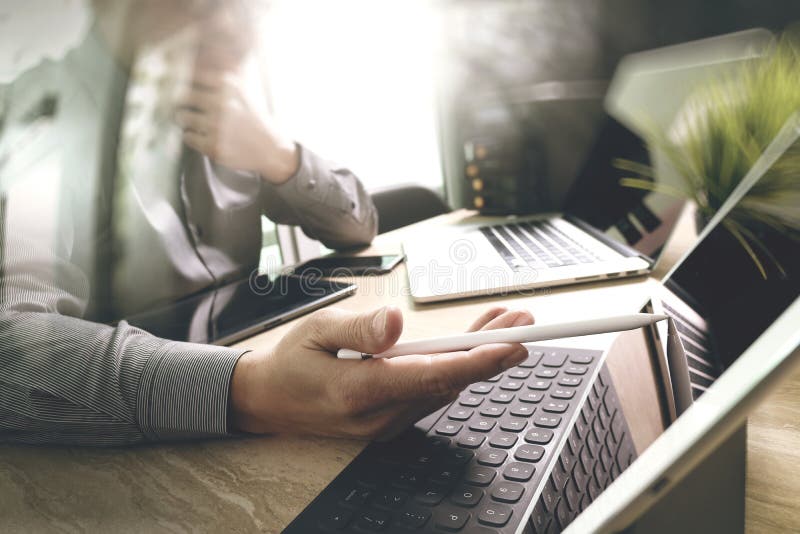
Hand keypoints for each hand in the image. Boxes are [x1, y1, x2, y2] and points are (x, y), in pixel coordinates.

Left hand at [175, 69, 298, 183]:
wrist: (272, 150)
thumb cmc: (254, 120)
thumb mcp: (243, 93)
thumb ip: (219, 80)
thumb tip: (191, 63)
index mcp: (229, 85)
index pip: (193, 75)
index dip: (182, 80)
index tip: (178, 84)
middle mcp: (222, 103)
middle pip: (182, 96)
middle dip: (181, 102)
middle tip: (184, 107)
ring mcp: (216, 126)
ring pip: (182, 117)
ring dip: (185, 120)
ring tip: (196, 123)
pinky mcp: (213, 146)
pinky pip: (187, 136)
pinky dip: (192, 137)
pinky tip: (203, 137)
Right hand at [229, 305, 534, 439]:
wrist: (270, 400)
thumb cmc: (291, 361)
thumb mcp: (315, 331)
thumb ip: (358, 328)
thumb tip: (395, 322)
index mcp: (359, 391)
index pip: (430, 377)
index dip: (476, 361)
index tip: (512, 344)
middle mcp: (380, 415)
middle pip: (449, 382)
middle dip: (492, 352)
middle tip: (526, 323)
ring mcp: (388, 422)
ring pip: (446, 387)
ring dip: (479, 357)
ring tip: (509, 322)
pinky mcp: (392, 418)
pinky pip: (433, 392)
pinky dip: (458, 366)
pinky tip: (474, 344)